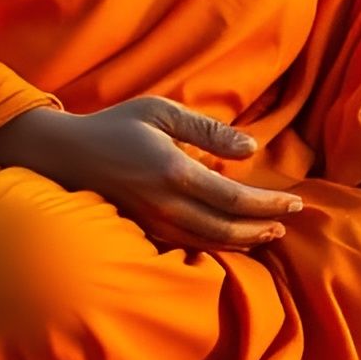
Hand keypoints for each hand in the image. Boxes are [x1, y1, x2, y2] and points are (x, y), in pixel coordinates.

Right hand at [0, 97, 306, 252]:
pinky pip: (189, 247)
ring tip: (268, 234)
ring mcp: (155, 224)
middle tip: (289, 220)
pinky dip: (218, 247)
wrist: (65, 155)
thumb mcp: (161, 112)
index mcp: (175, 171)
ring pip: (210, 243)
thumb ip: (208, 131)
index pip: (234, 198)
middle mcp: (167, 205)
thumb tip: (251, 149)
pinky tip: (231, 240)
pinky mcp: (145, 232)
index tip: (295, 203)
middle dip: (264, 226)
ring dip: (245, 241)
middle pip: (228, 228)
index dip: (268, 204)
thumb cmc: (116, 125)